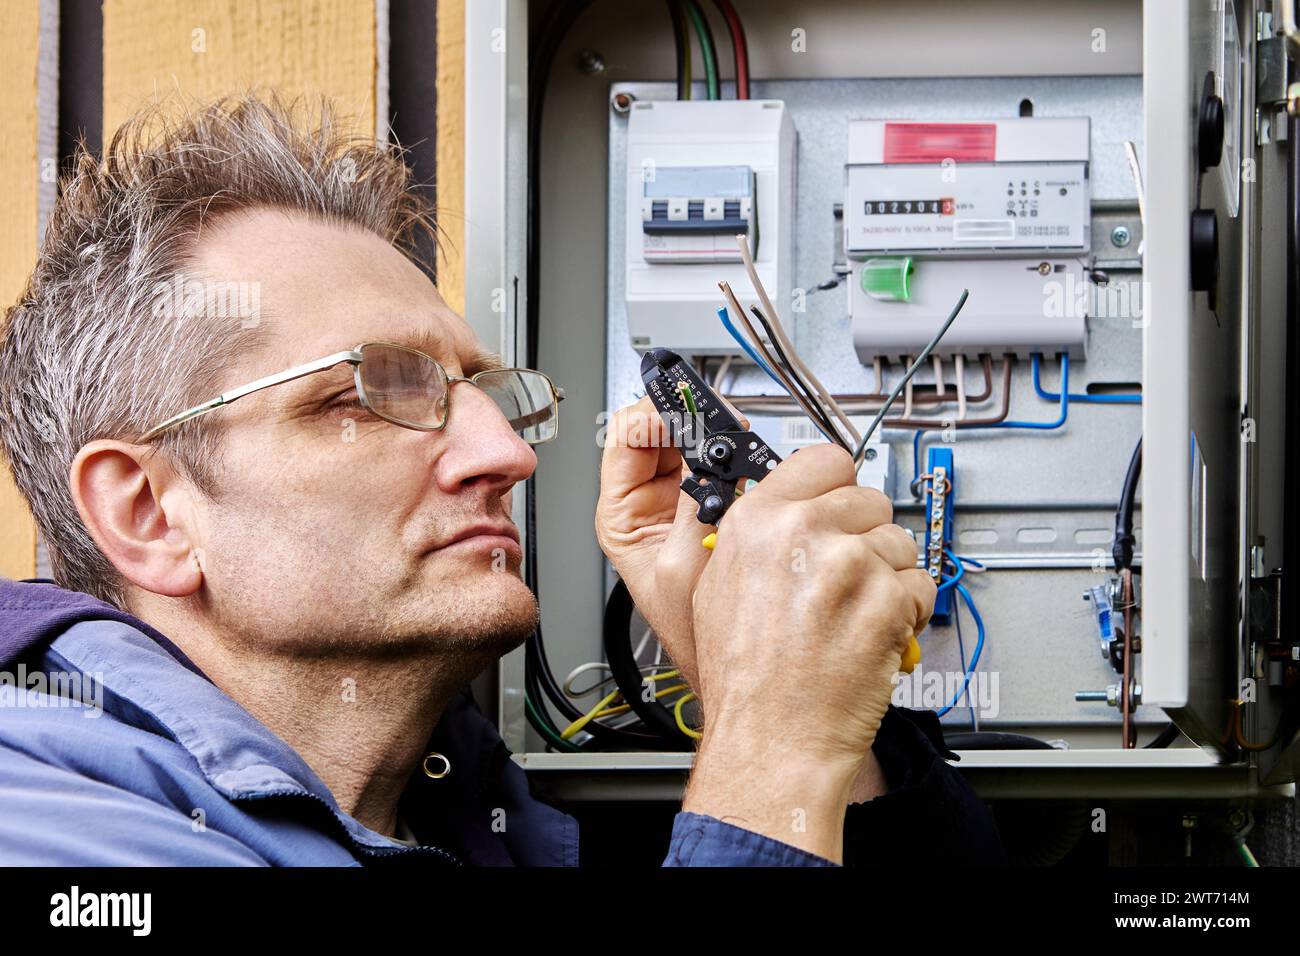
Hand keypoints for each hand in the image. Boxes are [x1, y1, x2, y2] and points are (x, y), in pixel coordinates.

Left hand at [595, 397, 711, 688]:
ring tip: (738, 441)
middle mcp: (645, 502)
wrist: (727, 661)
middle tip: (723, 422)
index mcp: (620, 514)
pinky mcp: (710, 504)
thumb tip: (706, 457)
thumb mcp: (684, 566)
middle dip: (692, 419)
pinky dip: (737, 456)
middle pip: (660, 430)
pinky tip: (749, 463)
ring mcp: (678, 501)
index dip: (655, 415)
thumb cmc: (691, 632)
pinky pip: (721, 463)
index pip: (625, 437)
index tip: (687, 414)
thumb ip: (694, 508)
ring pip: (692, 442)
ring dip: (717, 435)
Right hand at [683, 443, 934, 860]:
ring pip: (900, 542)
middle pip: (869, 499)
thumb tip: (792, 510)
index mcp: (755, 520)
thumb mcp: (718, 586)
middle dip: (866, 536)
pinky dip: (909, 612)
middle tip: (847, 578)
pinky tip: (875, 634)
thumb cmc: (743, 680)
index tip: (841, 506)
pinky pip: (922, 586)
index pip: (824, 459)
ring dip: (890, 575)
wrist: (771, 741)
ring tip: (856, 615)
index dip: (838, 486)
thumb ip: (759, 536)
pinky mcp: (888, 600)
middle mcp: (801, 532)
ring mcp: (848, 565)